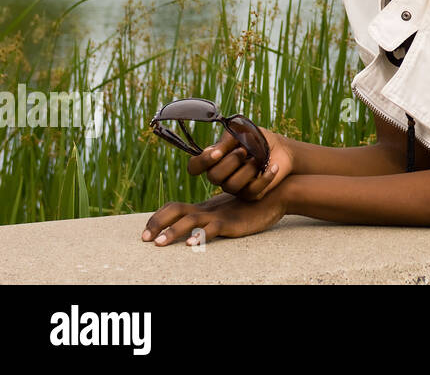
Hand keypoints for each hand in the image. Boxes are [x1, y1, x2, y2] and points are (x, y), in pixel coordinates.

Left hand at [141, 189, 286, 246]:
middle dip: (156, 224)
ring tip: (160, 243)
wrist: (275, 196)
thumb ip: (209, 218)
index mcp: (203, 207)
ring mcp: (218, 215)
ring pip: (189, 220)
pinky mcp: (231, 223)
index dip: (157, 218)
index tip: (145, 234)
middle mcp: (207, 209)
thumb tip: (192, 229)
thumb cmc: (250, 207)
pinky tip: (193, 244)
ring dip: (172, 231)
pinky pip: (213, 229)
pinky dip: (201, 235)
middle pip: (175, 210)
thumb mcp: (225, 212)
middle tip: (145, 239)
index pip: (172, 207)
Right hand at [188, 127, 293, 200]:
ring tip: (259, 158)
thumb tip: (215, 152)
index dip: (201, 162)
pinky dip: (266, 177)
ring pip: (231, 185)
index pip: (194, 167)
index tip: (217, 153)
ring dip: (248, 168)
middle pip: (214, 176)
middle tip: (245, 150)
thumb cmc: (258, 139)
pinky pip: (251, 191)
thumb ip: (227, 141)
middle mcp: (221, 175)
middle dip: (231, 161)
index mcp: (214, 159)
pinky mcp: (250, 194)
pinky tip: (273, 167)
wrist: (281, 149)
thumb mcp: (242, 133)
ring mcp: (234, 187)